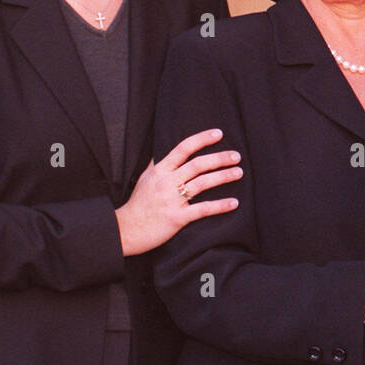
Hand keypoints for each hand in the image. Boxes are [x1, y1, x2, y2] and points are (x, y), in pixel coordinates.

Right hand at [115, 129, 241, 255]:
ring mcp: (172, 199)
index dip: (202, 139)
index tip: (219, 134)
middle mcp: (167, 182)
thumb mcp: (144, 179)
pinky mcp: (177, 217)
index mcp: (160, 171)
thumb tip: (163, 150)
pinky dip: (220, 205)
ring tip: (239, 172)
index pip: (183, 148)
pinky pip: (203, 209)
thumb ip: (156, 164)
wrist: (125, 230)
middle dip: (219, 158)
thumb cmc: (137, 204)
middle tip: (236, 155)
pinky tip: (234, 203)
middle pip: (198, 165)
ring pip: (202, 183)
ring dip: (223, 177)